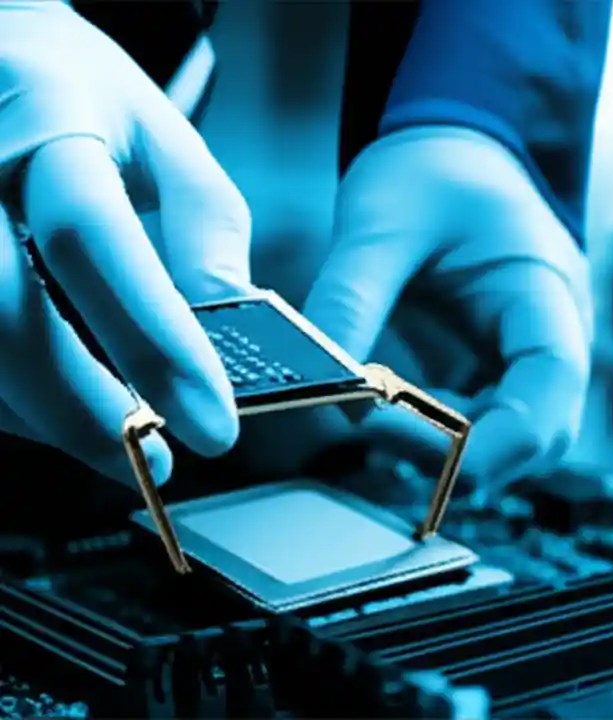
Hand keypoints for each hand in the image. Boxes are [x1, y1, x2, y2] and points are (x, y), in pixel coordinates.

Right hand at [0, 2, 248, 486]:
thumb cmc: (79, 98)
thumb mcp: (166, 137)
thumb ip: (205, 227)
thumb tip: (227, 322)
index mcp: (47, 116)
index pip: (93, 237)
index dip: (153, 339)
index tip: (211, 422)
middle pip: (3, 310)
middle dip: (80, 407)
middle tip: (150, 459)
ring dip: (39, 412)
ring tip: (114, 437)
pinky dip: (8, 394)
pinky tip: (55, 405)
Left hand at [305, 126, 591, 488]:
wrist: (458, 144)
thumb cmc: (434, 169)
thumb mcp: (380, 221)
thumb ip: (349, 301)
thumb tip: (320, 389)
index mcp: (543, 293)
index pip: (548, 394)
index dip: (488, 441)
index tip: (401, 438)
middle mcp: (556, 336)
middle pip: (540, 436)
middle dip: (461, 456)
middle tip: (375, 435)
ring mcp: (535, 356)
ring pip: (513, 441)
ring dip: (448, 448)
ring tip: (374, 418)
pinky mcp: (504, 367)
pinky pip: (486, 423)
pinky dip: (439, 430)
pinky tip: (390, 409)